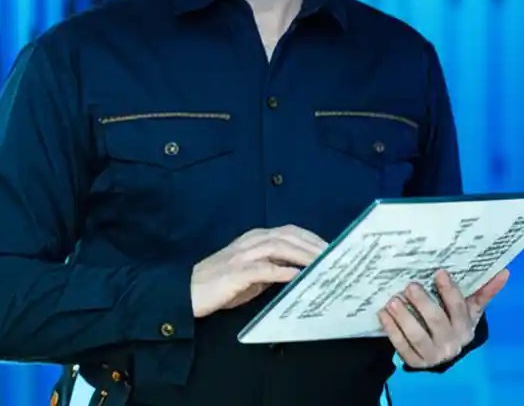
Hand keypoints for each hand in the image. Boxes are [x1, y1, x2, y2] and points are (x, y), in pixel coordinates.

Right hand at [190, 225, 326, 317]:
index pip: (290, 231)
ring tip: (322, 264)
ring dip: (303, 255)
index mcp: (255, 238)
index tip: (333, 248)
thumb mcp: (252, 274)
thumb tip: (299, 272)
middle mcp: (251, 242)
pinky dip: (282, 271)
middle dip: (313, 245)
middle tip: (335, 257)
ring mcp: (242, 255)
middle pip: (288, 236)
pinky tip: (297, 276)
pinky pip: (263, 269)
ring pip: (278, 247)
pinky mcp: (236, 272)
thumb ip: (273, 268)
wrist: (187, 292)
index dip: (312, 238)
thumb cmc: (220, 285)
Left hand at [377, 268, 508, 368]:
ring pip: (417, 336)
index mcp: (465, 327)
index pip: (459, 308)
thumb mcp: (471, 309)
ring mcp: (432, 354)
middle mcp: (451, 343)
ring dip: (403, 317)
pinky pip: (401, 346)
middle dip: (422, 302)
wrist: (445, 352)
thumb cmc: (456, 322)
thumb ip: (485, 291)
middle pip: (436, 321)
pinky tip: (382, 314)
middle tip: (409, 285)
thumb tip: (504, 272)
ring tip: (392, 300)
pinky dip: (391, 330)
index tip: (438, 272)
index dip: (449, 290)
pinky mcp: (415, 362)